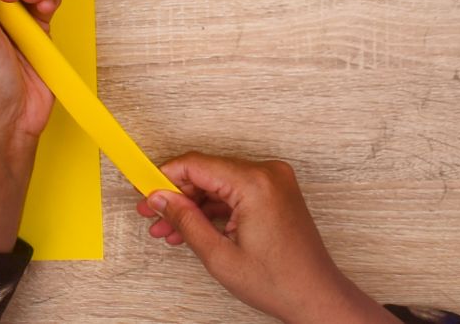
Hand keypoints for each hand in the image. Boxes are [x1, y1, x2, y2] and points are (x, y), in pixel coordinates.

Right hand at [136, 152, 400, 323]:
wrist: (315, 296)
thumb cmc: (280, 280)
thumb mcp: (219, 255)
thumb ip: (185, 221)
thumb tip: (160, 199)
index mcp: (255, 183)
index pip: (195, 165)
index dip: (163, 177)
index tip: (143, 189)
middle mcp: (267, 173)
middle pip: (206, 172)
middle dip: (176, 194)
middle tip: (151, 214)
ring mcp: (274, 181)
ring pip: (218, 183)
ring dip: (192, 204)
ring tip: (167, 229)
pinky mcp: (275, 191)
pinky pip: (235, 190)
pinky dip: (213, 207)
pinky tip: (192, 227)